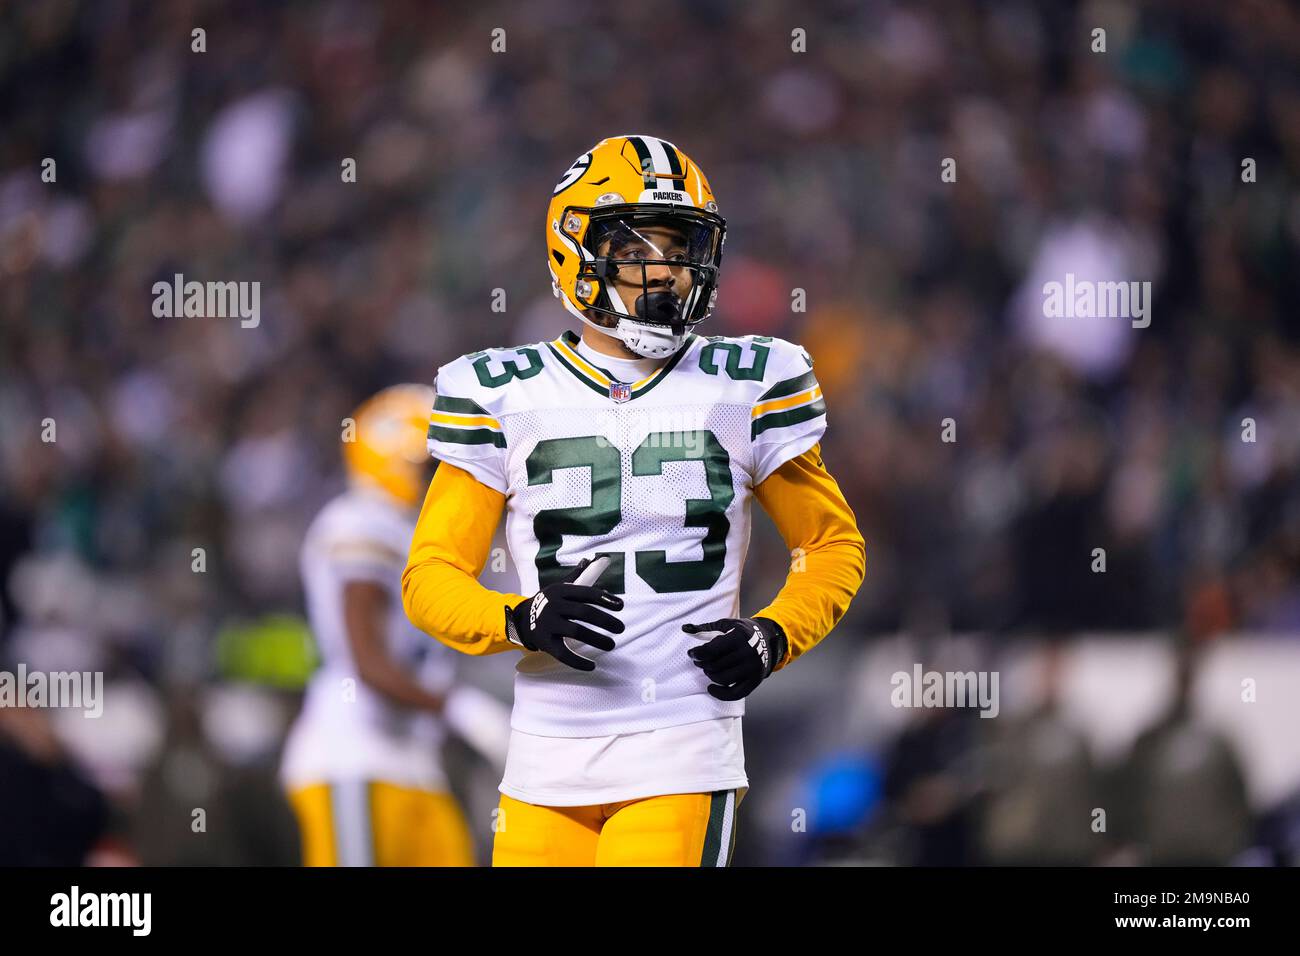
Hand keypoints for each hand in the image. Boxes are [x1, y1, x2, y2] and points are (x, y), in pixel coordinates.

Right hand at [505, 556, 623, 670]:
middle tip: (621, 629)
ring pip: (576, 631)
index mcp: (562, 590)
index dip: (605, 599)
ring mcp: (549, 624)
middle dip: (605, 620)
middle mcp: (555, 605)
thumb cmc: (548, 602)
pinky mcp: (544, 642)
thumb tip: (591, 560)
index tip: (621, 606)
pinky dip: (578, 661)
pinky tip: (592, 666)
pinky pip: (562, 653)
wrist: (520, 618)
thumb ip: (578, 576)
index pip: (586, 592)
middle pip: (584, 612)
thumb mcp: (560, 587)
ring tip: (611, 645)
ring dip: (597, 639)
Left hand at [682, 616, 787, 699]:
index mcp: (739, 637)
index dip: (697, 653)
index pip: (712, 650)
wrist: (767, 640)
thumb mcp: (725, 625)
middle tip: (699, 661)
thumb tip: (685, 628)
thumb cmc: (742, 632)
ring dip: (710, 675)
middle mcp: (748, 653)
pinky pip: (735, 694)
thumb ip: (705, 628)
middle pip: (715, 665)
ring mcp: (752, 669)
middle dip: (702, 664)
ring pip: (722, 679)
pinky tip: (711, 687)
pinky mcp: (755, 681)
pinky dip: (720, 694)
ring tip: (708, 669)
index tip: (692, 654)